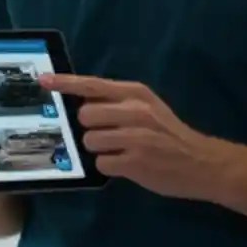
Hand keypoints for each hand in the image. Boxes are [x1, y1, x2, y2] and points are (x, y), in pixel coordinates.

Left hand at [39, 73, 232, 201]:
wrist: (203, 163)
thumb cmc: (169, 134)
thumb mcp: (147, 107)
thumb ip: (117, 102)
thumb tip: (80, 101)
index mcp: (136, 93)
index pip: (92, 84)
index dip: (65, 83)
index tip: (43, 80)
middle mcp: (135, 111)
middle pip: (85, 115)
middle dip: (90, 128)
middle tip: (109, 134)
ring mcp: (136, 137)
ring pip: (90, 140)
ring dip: (99, 149)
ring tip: (121, 151)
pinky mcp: (135, 162)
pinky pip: (102, 163)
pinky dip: (109, 166)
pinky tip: (126, 165)